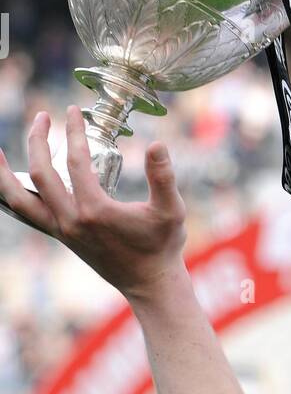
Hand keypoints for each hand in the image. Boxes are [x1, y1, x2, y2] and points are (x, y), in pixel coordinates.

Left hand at [0, 106, 187, 301]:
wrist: (149, 283)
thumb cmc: (162, 246)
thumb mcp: (171, 210)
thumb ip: (164, 177)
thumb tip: (157, 144)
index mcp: (94, 211)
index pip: (75, 161)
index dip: (73, 132)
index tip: (73, 111)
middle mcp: (71, 221)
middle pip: (39, 174)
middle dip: (37, 140)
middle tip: (42, 116)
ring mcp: (62, 231)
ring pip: (19, 200)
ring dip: (4, 174)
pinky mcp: (62, 237)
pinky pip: (27, 214)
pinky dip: (13, 196)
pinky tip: (8, 183)